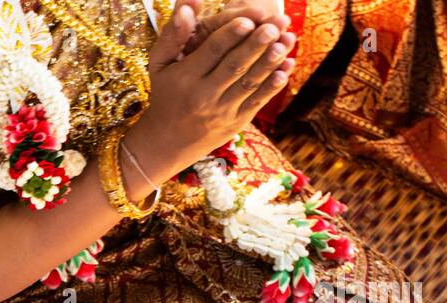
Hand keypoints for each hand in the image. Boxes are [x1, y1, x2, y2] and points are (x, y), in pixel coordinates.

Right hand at [121, 1, 295, 184]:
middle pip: (234, 66)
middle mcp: (203, 97)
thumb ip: (174, 34)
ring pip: (250, 83)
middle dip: (257, 44)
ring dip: (271, 61)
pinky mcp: (235, 122)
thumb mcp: (159, 65)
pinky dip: (274, 85)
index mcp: (184, 79)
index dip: (231, 35)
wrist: (166, 144)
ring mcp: (222, 112)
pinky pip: (257, 101)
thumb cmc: (165, 96)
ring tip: (288, 39)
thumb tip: (187, 4)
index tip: (248, 20)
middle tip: (275, 24)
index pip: (211, 53)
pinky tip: (288, 66)